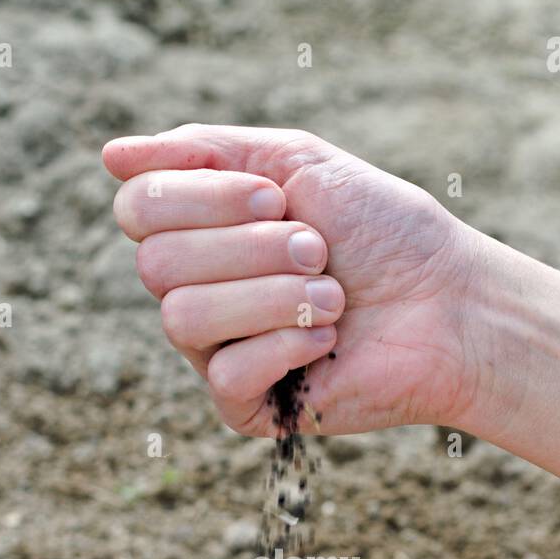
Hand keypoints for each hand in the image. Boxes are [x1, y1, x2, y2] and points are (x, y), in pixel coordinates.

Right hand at [102, 124, 481, 437]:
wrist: (450, 304)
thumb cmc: (385, 232)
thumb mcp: (298, 163)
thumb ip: (205, 150)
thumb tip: (109, 156)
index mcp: (203, 233)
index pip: (139, 209)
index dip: (201, 198)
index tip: (279, 199)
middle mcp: (200, 291)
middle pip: (155, 263)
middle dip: (248, 247)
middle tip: (318, 249)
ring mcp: (219, 352)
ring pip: (182, 318)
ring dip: (273, 296)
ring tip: (333, 297)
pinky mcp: (249, 408)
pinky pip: (224, 376)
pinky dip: (284, 347)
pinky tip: (329, 342)